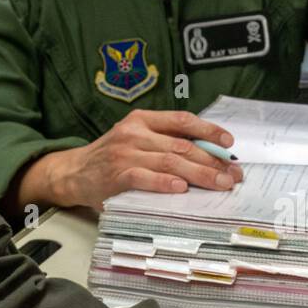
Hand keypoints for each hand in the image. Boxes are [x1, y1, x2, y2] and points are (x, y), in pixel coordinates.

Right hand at [18, 110, 241, 210]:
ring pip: (170, 161)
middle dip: (212, 161)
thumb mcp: (136, 139)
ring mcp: (124, 153)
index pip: (182, 120)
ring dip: (199, 174)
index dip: (208, 131)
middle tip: (233, 175)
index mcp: (142, 119)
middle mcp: (134, 132)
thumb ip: (164, 143)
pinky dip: (164, 182)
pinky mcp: (116, 174)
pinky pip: (145, 177)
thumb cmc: (112, 158)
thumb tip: (209, 156)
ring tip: (220, 184)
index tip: (229, 143)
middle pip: (182, 145)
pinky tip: (182, 188)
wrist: (74, 172)